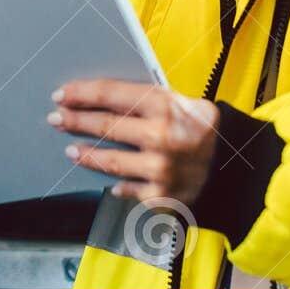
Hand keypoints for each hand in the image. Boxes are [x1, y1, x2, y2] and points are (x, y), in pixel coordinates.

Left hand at [49, 80, 219, 202]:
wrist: (233, 167)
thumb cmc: (201, 129)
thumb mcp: (181, 101)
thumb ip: (146, 99)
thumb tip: (99, 97)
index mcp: (165, 105)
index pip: (111, 95)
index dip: (81, 93)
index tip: (62, 94)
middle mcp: (161, 136)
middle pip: (106, 125)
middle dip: (75, 120)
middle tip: (56, 118)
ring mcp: (160, 168)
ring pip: (110, 161)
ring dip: (86, 154)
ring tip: (71, 149)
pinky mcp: (160, 195)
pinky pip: (127, 188)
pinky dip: (115, 182)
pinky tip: (106, 179)